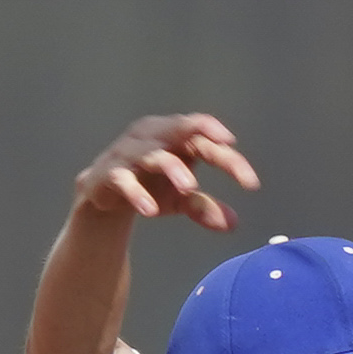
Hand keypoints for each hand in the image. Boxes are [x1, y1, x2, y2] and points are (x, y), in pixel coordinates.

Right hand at [72, 114, 259, 233]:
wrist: (103, 199)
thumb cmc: (148, 187)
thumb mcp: (180, 199)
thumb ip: (204, 207)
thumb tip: (233, 223)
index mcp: (173, 137)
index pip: (204, 139)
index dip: (228, 157)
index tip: (249, 181)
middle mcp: (151, 137)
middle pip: (180, 130)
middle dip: (202, 135)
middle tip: (224, 146)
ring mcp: (127, 152)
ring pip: (152, 153)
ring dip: (171, 167)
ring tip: (190, 186)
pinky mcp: (107, 173)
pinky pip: (122, 179)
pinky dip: (136, 192)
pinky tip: (150, 210)